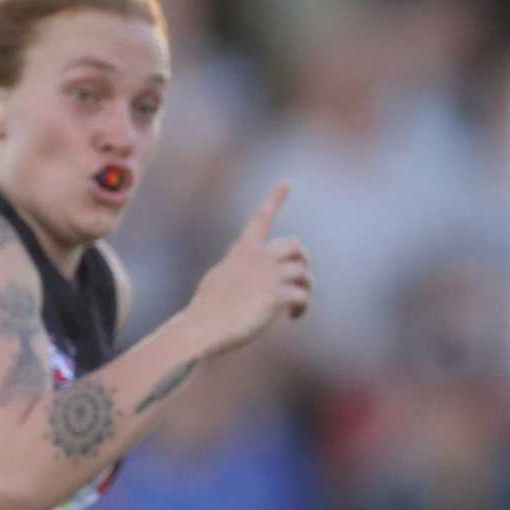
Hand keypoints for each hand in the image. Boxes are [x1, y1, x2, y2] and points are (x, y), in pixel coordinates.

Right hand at [185, 182, 312, 353]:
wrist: (204, 327)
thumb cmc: (207, 307)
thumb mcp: (219, 275)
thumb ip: (233, 260)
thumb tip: (235, 250)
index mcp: (242, 250)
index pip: (260, 218)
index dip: (274, 199)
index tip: (286, 182)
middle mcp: (258, 258)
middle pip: (295, 245)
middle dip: (303, 260)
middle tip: (300, 280)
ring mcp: (268, 277)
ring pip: (303, 273)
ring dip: (306, 288)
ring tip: (297, 304)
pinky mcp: (276, 297)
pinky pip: (302, 296)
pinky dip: (302, 307)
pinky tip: (293, 316)